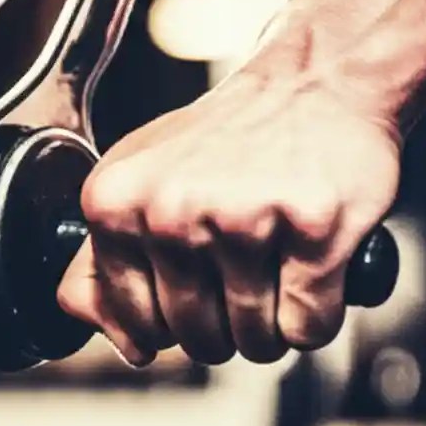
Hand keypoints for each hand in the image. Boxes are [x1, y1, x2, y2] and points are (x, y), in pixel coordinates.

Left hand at [56, 72, 401, 365]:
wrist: (316, 80)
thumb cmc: (231, 141)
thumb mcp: (141, 184)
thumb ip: (107, 263)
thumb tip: (126, 344)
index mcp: (113, 202)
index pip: (135, 323)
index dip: (173, 320)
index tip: (196, 283)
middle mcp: (170, 209)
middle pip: (196, 340)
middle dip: (228, 328)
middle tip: (246, 271)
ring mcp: (242, 218)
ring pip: (255, 342)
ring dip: (274, 326)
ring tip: (278, 266)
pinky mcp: (313, 228)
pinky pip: (308, 328)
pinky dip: (318, 315)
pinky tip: (312, 269)